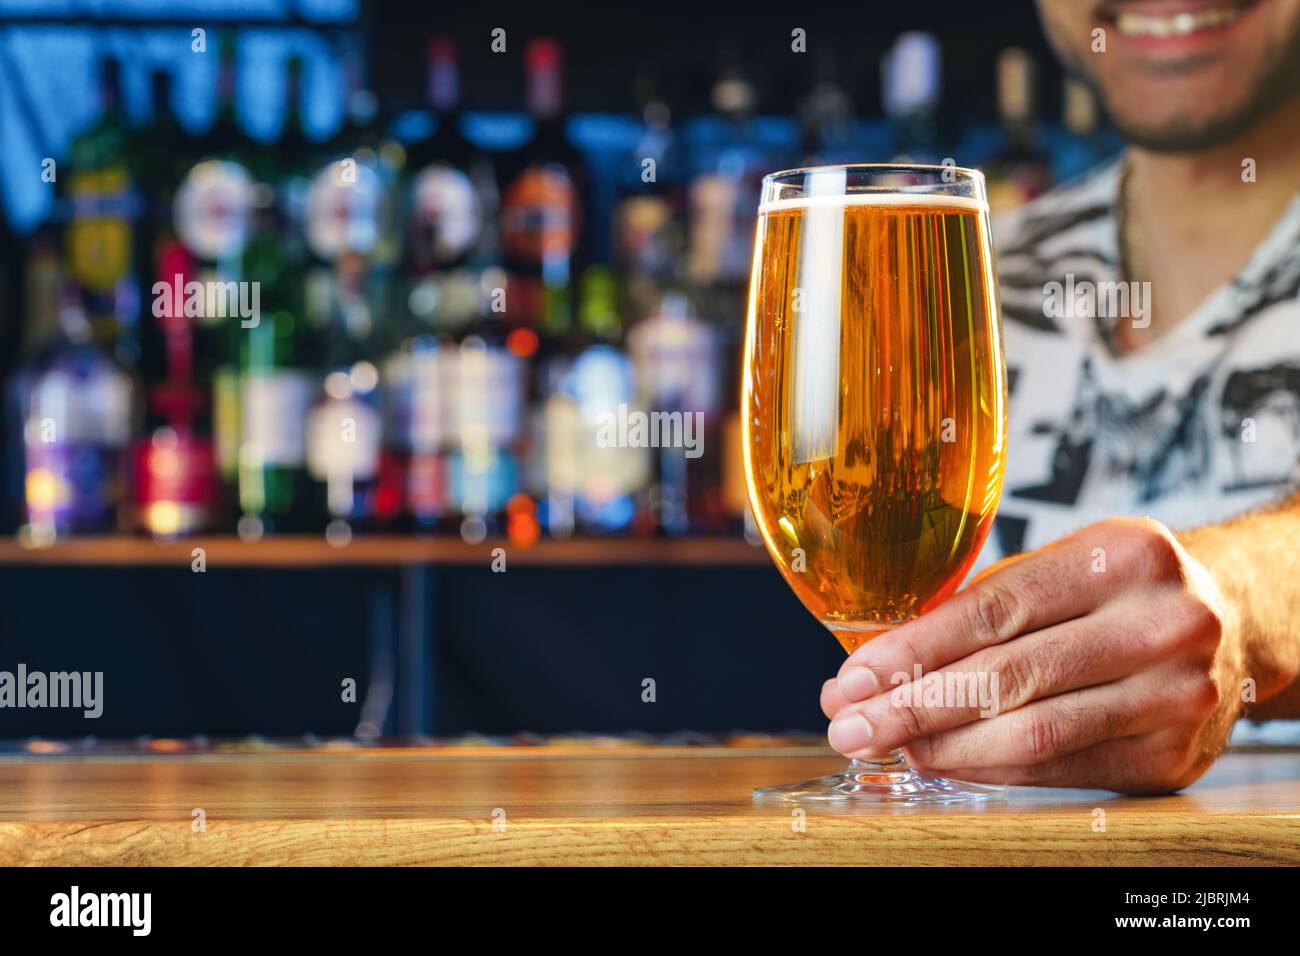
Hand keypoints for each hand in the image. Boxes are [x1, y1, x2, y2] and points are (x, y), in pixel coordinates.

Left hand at [820, 518, 1245, 793]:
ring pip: (1032, 733)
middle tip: (850, 722)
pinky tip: (945, 761)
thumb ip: (984, 601)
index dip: (913, 649)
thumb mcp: (1067, 562)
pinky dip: (991, 769)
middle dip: (912, 705)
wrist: (1239, 621)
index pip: (993, 609)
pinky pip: (1060, 769)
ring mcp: (1173, 695)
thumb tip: (879, 657)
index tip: (853, 675)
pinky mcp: (1171, 755)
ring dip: (943, 746)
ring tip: (888, 743)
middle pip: (1006, 677)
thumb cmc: (1124, 588)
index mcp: (1122, 555)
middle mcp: (1158, 624)